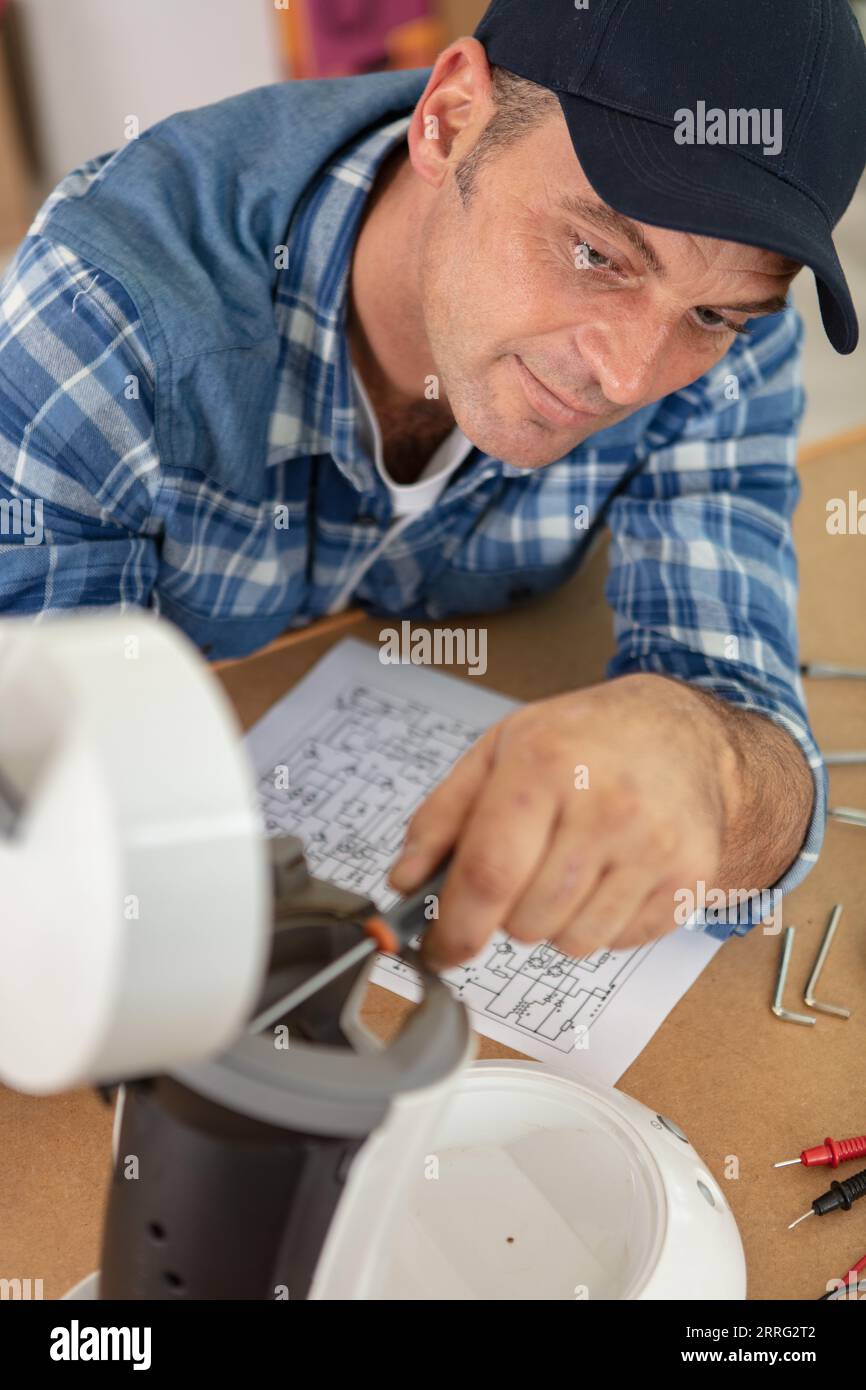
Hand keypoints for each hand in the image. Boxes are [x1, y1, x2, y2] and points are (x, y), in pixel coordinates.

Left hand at [387, 674, 739, 970]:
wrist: (684, 734)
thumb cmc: (584, 740)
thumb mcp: (499, 750)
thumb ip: (442, 816)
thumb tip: (404, 882)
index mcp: (545, 763)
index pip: (489, 873)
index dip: (455, 927)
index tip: (438, 950)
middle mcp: (605, 803)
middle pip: (526, 919)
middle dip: (508, 913)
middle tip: (526, 868)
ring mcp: (653, 844)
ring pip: (571, 942)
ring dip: (555, 922)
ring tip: (570, 865)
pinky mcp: (688, 878)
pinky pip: (617, 943)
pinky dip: (600, 923)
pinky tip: (610, 872)